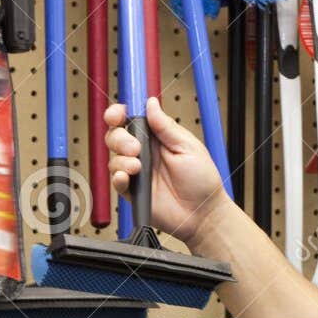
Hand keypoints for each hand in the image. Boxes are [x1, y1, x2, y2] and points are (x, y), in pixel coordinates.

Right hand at [105, 97, 226, 244]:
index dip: (120, 114)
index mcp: (158, 138)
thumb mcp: (187, 147)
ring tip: (138, 166)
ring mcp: (137, 172)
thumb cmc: (202, 181)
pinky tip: (128, 177)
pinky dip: (118, 177)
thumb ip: (166, 126)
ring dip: (122, 160)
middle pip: (116, 136)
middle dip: (120, 138)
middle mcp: (144, 153)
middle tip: (135, 147)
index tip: (118, 114)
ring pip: (114, 158)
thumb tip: (151, 103)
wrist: (203, 214)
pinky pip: (116, 181)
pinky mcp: (133, 191)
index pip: (131, 120)